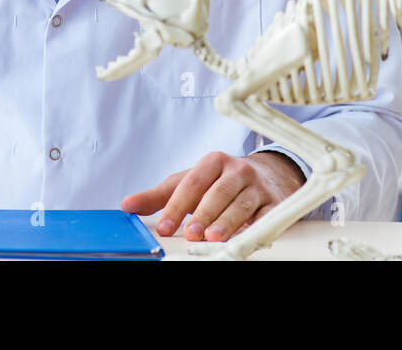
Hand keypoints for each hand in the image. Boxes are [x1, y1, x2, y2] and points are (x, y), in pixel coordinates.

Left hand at [122, 150, 305, 242]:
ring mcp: (257, 186)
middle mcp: (237, 170)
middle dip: (204, 214)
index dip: (177, 205)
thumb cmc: (220, 181)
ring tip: (213, 238)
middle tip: (190, 233)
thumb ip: (159, 196)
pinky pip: (266, 215)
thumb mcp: (189, 182)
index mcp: (213, 162)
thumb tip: (127, 205)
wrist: (267, 174)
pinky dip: (256, 227)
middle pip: (218, 192)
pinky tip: (245, 237)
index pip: (192, 183)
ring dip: (228, 222)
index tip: (164, 227)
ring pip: (242, 204)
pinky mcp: (274, 202)